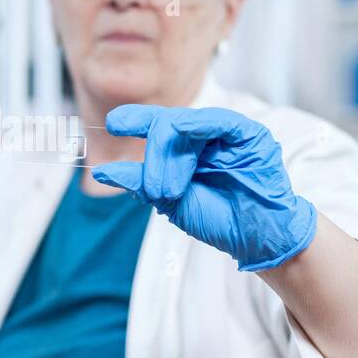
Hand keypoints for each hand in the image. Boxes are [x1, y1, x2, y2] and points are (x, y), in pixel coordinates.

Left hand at [91, 104, 316, 271]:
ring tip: (170, 190)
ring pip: (186, 124)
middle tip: (156, 191)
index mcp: (184, 149)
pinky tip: (185, 145)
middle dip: (154, 159)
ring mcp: (226, 133)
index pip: (156, 126)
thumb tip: (102, 172)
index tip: (112, 124)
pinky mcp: (249, 135)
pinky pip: (219, 121)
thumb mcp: (169, 201)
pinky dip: (197, 126)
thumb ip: (139, 182)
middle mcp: (203, 137)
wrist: (255, 237)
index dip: (135, 120)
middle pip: (166, 126)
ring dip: (171, 157)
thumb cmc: (217, 218)